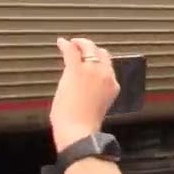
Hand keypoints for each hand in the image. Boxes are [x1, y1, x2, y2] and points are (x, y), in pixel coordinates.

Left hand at [50, 37, 119, 151]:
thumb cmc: (86, 125)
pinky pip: (71, 51)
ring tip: (72, 43)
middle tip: (81, 46)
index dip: (98, 61)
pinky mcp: (75, 70)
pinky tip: (61, 42)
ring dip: (80, 43)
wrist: (80, 131)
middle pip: (101, 53)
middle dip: (91, 48)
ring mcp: (91, 70)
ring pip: (88, 48)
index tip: (90, 60)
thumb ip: (96, 95)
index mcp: (113, 86)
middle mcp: (105, 74)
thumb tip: (85, 91)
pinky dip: (65, 45)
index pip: (108, 66)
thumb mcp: (99, 107)